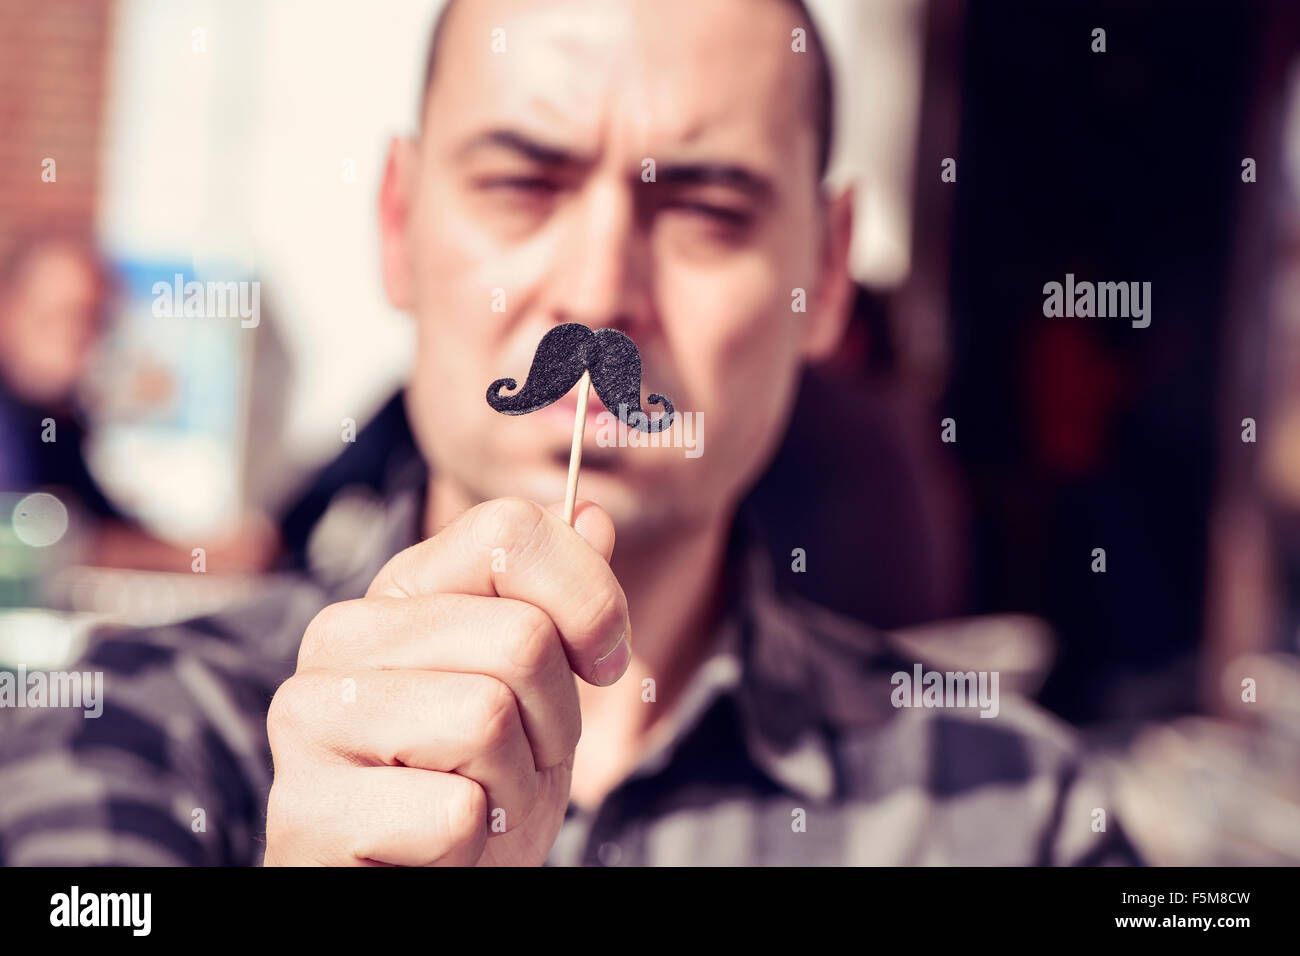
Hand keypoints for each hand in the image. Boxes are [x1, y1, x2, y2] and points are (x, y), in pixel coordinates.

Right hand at [263, 497, 629, 864]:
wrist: (421, 883)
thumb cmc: (480, 782)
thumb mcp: (541, 688)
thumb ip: (559, 601)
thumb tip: (592, 515)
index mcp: (402, 590)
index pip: (510, 530)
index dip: (588, 598)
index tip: (601, 662)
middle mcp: (342, 634)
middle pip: (520, 637)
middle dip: (555, 719)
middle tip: (519, 758)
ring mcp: (309, 717)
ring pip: (486, 719)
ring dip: (514, 786)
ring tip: (476, 800)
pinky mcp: (305, 810)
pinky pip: (453, 814)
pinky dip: (471, 844)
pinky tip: (433, 845)